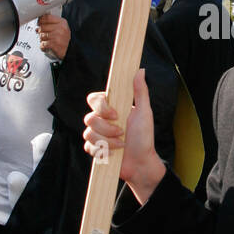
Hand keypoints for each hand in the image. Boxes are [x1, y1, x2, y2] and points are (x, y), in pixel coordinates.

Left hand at [38, 12, 69, 59]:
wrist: (70, 50)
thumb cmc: (65, 39)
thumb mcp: (62, 28)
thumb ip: (51, 23)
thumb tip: (39, 24)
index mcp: (62, 22)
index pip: (47, 17)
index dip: (40, 20)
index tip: (39, 23)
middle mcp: (60, 29)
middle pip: (42, 26)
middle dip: (40, 31)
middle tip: (43, 34)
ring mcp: (57, 37)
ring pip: (41, 35)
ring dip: (41, 39)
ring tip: (46, 41)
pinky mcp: (54, 45)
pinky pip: (42, 44)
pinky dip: (42, 46)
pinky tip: (46, 46)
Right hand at [84, 69, 164, 203]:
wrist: (141, 163)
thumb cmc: (144, 138)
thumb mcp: (144, 112)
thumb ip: (140, 91)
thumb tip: (140, 70)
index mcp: (112, 109)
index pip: (94, 99)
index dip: (101, 106)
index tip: (115, 114)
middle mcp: (102, 120)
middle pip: (89, 118)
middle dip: (106, 128)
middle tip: (122, 132)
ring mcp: (97, 135)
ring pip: (88, 134)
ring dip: (107, 141)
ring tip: (121, 145)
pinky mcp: (95, 149)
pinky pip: (88, 147)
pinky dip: (102, 151)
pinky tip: (114, 153)